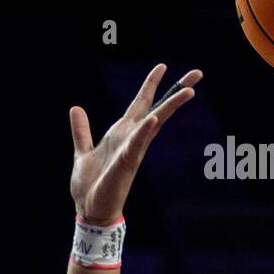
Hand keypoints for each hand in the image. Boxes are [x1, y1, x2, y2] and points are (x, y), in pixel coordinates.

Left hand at [69, 64, 201, 223]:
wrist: (89, 208)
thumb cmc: (90, 184)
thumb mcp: (83, 150)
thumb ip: (81, 130)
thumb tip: (76, 108)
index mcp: (121, 133)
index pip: (140, 104)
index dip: (150, 85)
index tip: (163, 66)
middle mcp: (131, 138)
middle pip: (157, 109)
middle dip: (175, 91)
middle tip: (198, 72)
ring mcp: (131, 150)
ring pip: (155, 123)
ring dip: (170, 107)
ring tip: (190, 91)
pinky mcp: (126, 164)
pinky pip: (137, 145)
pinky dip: (145, 132)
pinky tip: (154, 119)